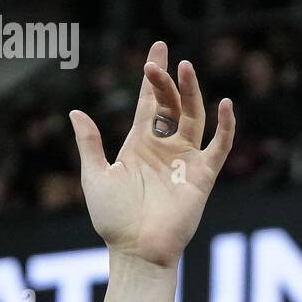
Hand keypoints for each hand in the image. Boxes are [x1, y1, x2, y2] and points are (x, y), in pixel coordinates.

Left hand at [69, 41, 234, 267]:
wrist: (135, 250)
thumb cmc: (113, 219)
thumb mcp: (95, 176)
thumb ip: (89, 144)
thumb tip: (76, 112)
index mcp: (139, 145)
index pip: (149, 103)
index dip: (152, 78)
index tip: (155, 51)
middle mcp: (164, 147)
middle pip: (170, 104)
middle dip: (165, 82)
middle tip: (158, 62)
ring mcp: (184, 159)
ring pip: (194, 115)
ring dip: (191, 92)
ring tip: (185, 69)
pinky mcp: (202, 174)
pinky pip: (219, 145)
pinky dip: (225, 125)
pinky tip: (224, 104)